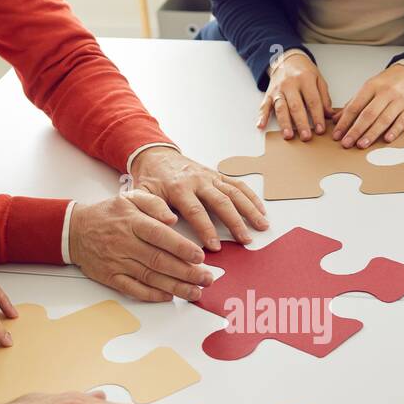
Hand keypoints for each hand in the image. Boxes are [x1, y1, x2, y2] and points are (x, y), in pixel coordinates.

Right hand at [68, 192, 213, 301]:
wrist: (74, 231)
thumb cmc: (107, 214)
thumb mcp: (129, 198)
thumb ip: (153, 204)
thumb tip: (173, 218)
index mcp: (132, 222)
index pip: (160, 236)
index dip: (182, 248)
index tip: (200, 257)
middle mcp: (125, 243)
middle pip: (160, 260)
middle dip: (187, 272)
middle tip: (207, 279)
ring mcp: (118, 262)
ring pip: (150, 277)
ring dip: (176, 287)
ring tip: (196, 291)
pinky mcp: (111, 277)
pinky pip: (133, 289)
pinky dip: (152, 294)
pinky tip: (169, 296)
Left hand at [131, 146, 267, 251]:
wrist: (155, 156)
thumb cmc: (150, 180)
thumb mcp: (142, 194)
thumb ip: (152, 209)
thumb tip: (169, 223)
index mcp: (179, 187)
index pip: (196, 211)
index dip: (206, 230)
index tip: (215, 247)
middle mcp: (198, 180)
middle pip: (221, 202)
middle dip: (235, 222)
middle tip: (245, 240)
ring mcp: (210, 176)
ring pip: (234, 193)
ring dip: (250, 210)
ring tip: (262, 226)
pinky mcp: (218, 175)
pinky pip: (238, 185)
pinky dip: (251, 197)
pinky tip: (261, 210)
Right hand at [259, 49, 332, 141]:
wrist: (287, 59)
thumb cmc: (304, 72)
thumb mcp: (318, 79)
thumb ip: (324, 97)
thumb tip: (329, 114)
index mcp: (305, 79)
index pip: (312, 101)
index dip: (317, 116)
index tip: (321, 129)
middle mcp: (290, 84)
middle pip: (296, 106)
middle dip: (301, 123)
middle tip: (306, 137)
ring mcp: (278, 89)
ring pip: (281, 108)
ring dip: (284, 123)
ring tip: (288, 135)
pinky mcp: (269, 94)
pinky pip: (264, 105)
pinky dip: (262, 116)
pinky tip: (261, 125)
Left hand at [332, 63, 403, 149]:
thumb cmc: (387, 83)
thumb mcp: (368, 88)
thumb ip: (353, 104)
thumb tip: (336, 119)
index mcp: (372, 86)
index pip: (355, 106)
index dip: (345, 122)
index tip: (337, 134)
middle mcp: (386, 92)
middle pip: (369, 114)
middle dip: (356, 130)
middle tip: (347, 143)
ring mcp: (400, 100)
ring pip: (384, 119)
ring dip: (372, 134)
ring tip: (361, 144)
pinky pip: (403, 121)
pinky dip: (394, 131)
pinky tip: (386, 139)